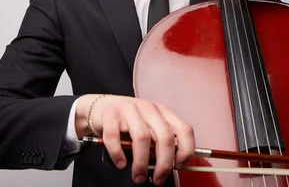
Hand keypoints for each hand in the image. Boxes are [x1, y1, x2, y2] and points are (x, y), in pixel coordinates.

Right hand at [76, 94, 194, 185]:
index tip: (178, 166)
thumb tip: (170, 166)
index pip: (185, 130)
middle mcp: (149, 109)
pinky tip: (120, 164)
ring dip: (141, 163)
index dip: (186, 151)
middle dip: (163, 164)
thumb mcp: (151, 127)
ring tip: (138, 176)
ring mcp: (129, 109)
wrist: (102, 108)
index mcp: (164, 112)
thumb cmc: (129, 123)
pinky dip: (118, 154)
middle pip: (165, 137)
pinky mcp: (110, 114)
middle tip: (158, 180)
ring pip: (142, 138)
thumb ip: (161, 141)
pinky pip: (114, 136)